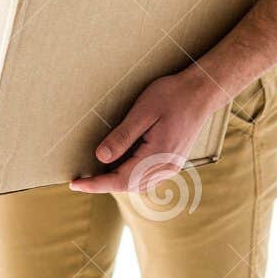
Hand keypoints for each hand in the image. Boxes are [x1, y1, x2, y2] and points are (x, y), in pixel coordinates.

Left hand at [69, 65, 223, 193]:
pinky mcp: (174, 162)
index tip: (75, 184)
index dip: (95, 184)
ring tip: (96, 174)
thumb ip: (122, 136)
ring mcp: (172, 166)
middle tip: (80, 178)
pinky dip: (131, 176)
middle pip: (129, 185)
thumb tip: (101, 158)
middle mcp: (166, 167)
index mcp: (158, 156)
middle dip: (104, 184)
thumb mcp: (143, 111)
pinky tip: (120, 166)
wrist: (202, 92)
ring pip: (138, 184)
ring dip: (117, 181)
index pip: (121, 179)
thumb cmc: (172, 96)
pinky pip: (148, 177)